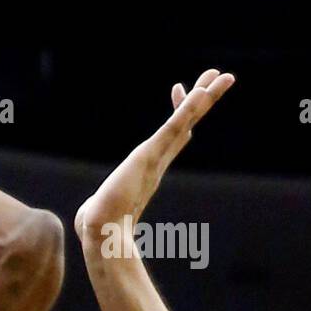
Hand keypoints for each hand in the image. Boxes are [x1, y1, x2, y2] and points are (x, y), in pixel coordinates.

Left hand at [75, 69, 234, 245]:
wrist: (102, 234)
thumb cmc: (99, 228)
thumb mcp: (99, 210)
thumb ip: (97, 209)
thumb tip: (87, 221)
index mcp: (149, 170)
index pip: (170, 136)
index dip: (180, 115)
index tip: (179, 89)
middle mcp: (157, 162)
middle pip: (186, 124)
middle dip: (202, 100)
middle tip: (224, 77)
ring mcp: (156, 158)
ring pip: (185, 122)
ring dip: (204, 98)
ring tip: (224, 77)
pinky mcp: (149, 155)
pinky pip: (173, 128)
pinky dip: (186, 109)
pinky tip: (200, 92)